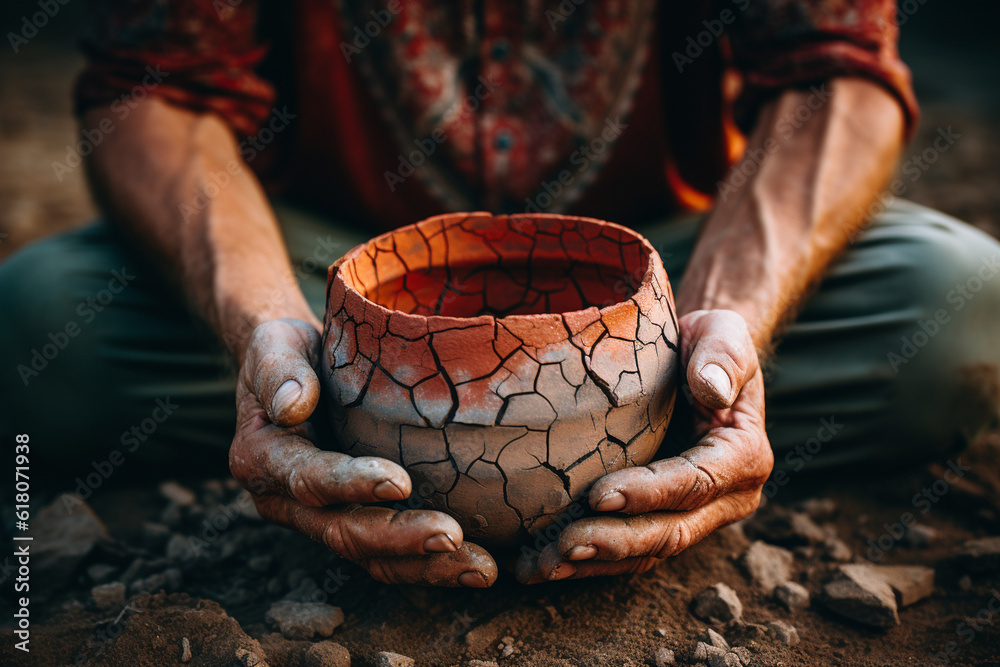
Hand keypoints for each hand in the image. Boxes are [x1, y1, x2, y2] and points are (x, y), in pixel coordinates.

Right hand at [230, 318, 497, 586]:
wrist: (292, 372)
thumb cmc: (286, 352)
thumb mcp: (274, 346)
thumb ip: (279, 371)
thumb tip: (293, 405)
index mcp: (264, 460)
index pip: (308, 479)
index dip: (351, 484)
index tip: (401, 482)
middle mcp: (288, 503)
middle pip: (344, 532)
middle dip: (399, 539)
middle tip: (452, 536)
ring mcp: (323, 519)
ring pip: (372, 558)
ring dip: (426, 567)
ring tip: (481, 568)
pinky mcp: (355, 521)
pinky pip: (391, 556)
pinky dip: (432, 565)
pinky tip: (477, 564)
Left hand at [515, 310, 771, 581]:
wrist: (697, 362)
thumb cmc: (706, 343)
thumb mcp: (721, 334)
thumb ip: (722, 357)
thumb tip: (712, 390)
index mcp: (743, 456)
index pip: (693, 482)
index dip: (647, 493)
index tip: (598, 494)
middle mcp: (727, 497)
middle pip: (670, 530)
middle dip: (615, 541)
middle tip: (563, 546)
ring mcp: (696, 515)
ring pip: (648, 551)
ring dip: (597, 562)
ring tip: (545, 566)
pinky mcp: (665, 518)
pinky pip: (632, 549)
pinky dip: (592, 561)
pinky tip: (547, 564)